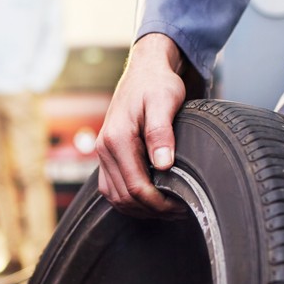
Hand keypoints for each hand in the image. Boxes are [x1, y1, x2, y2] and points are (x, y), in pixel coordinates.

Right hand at [96, 33, 186, 215]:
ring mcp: (102, 153)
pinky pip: (112, 188)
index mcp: (117, 138)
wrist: (144, 71)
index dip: (159, 203)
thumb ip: (161, 132)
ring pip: (116, 197)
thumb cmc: (157, 84)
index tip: (181, 206)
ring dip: (139, 209)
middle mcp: (104, 148)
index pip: (136, 186)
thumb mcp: (164, 101)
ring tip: (166, 209)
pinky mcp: (106, 155)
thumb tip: (163, 164)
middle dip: (152, 210)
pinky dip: (129, 200)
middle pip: (125, 197)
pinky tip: (150, 199)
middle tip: (179, 211)